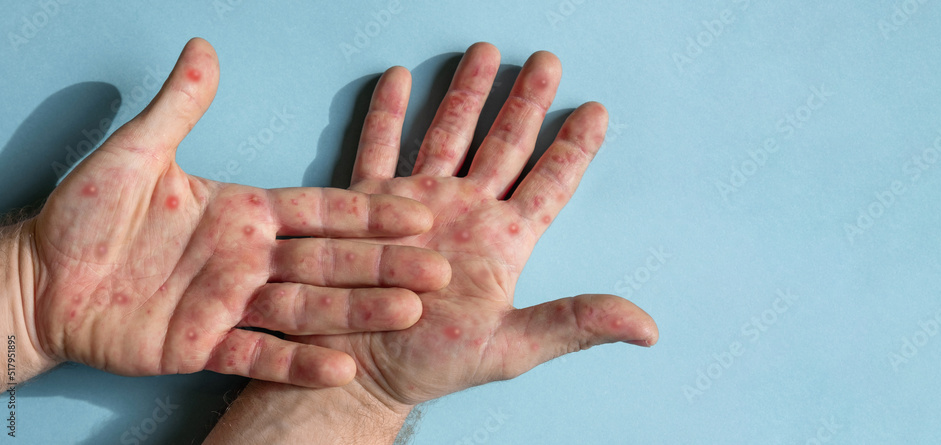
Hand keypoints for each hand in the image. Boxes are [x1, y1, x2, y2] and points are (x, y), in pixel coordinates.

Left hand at [3, 38, 449, 386]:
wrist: (39, 279)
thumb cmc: (84, 214)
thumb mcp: (136, 152)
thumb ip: (179, 106)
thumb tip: (203, 48)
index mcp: (245, 212)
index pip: (320, 209)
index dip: (369, 211)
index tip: (419, 210)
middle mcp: (249, 259)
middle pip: (330, 260)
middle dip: (385, 263)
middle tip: (440, 268)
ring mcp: (230, 304)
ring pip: (307, 309)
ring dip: (358, 312)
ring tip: (408, 314)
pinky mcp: (205, 344)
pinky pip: (260, 355)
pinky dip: (299, 363)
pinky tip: (342, 366)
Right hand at [302, 42, 658, 406]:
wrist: (364, 371)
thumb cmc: (437, 363)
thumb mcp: (511, 347)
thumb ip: (574, 324)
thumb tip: (647, 328)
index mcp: (502, 241)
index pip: (549, 183)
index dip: (574, 148)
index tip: (598, 111)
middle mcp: (466, 212)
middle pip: (504, 143)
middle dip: (526, 101)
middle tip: (547, 60)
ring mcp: (419, 204)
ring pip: (446, 134)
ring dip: (464, 93)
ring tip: (482, 52)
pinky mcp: (370, 206)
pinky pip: (378, 150)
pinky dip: (386, 114)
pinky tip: (397, 78)